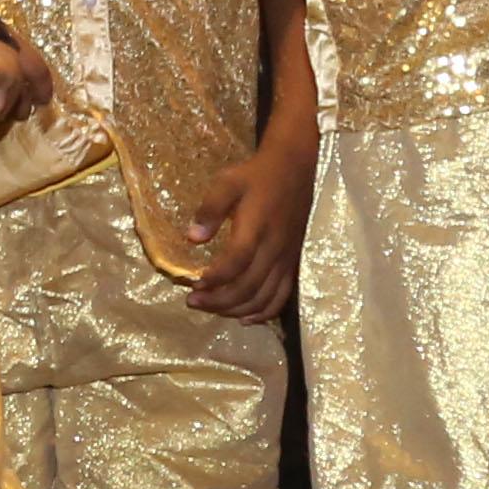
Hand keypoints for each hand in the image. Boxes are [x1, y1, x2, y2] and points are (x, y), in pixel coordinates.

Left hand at [181, 138, 311, 322]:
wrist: (296, 170)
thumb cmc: (256, 176)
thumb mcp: (228, 183)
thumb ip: (210, 209)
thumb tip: (192, 238)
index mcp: (257, 228)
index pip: (236, 262)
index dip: (215, 278)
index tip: (194, 284)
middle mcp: (274, 249)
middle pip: (248, 287)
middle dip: (218, 301)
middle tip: (192, 302)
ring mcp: (286, 259)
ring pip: (264, 297)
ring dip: (236, 310)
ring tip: (211, 309)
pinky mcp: (293, 263)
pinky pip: (282, 296)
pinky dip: (263, 313)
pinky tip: (244, 318)